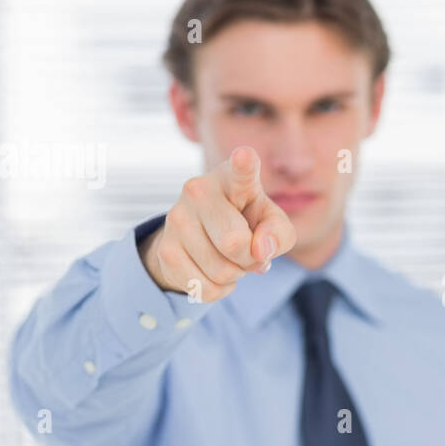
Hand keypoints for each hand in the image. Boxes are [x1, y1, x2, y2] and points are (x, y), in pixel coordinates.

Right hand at [140, 145, 297, 299]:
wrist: (198, 238)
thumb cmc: (246, 223)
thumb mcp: (272, 225)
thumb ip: (279, 234)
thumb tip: (260, 251)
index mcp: (232, 178)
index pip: (240, 169)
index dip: (243, 163)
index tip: (244, 155)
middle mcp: (199, 190)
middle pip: (235, 244)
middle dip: (250, 259)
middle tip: (247, 249)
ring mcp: (176, 219)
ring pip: (222, 272)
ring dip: (234, 275)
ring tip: (227, 256)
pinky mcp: (165, 250)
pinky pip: (206, 289)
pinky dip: (218, 290)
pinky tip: (211, 271)